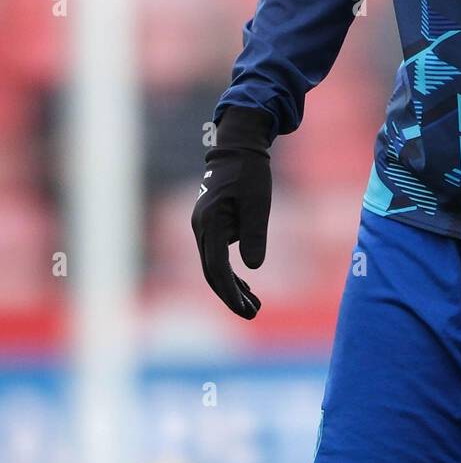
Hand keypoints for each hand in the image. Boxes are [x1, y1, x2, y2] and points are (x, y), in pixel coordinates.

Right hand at [192, 106, 273, 318]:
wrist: (238, 148)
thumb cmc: (250, 172)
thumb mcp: (258, 202)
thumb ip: (254, 234)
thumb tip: (252, 268)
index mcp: (210, 223)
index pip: (216, 268)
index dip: (230, 292)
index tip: (246, 309)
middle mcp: (201, 228)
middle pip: (212, 272)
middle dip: (231, 296)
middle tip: (253, 314)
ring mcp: (203, 228)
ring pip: (214, 266)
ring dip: (232, 287)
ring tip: (254, 306)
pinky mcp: (211, 226)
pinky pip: (217, 256)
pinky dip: (231, 272)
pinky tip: (246, 286)